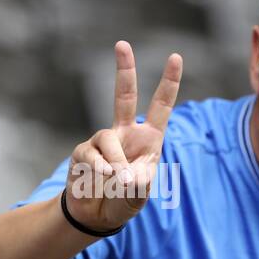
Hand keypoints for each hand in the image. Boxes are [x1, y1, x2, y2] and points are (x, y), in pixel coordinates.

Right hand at [65, 41, 182, 231]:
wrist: (99, 214)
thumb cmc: (126, 199)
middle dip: (124, 70)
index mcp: (149, 139)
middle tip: (123, 43)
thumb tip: (120, 171)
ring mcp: (103, 141)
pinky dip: (99, 170)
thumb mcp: (142, 191)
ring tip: (118, 182)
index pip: (160, 107)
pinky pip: (91, 156)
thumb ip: (137, 180)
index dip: (169, 83)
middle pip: (124, 96)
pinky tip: (102, 180)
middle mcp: (125, 133)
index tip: (175, 56)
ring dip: (115, 163)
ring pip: (106, 139)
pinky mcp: (82, 152)